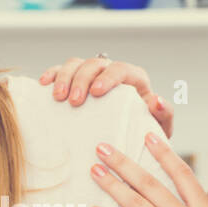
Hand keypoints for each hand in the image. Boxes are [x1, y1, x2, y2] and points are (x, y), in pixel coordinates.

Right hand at [38, 56, 173, 137]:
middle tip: (74, 101)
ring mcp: (92, 77)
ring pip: (75, 64)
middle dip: (82, 79)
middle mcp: (111, 73)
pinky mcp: (75, 84)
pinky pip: (61, 71)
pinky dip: (52, 74)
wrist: (129, 143)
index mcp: (134, 80)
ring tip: (57, 98)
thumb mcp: (159, 128)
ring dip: (64, 77)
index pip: (121, 69)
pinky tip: (44, 84)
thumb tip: (156, 99)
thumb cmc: (145, 135)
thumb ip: (163, 114)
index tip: (96, 92)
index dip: (108, 76)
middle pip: (94, 64)